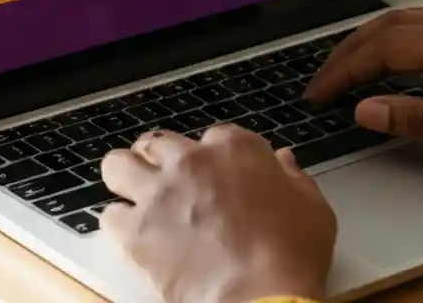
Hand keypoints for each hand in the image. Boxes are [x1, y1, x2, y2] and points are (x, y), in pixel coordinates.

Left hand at [100, 126, 335, 302]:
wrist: (261, 298)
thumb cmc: (292, 255)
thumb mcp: (313, 208)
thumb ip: (293, 178)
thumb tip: (284, 163)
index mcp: (235, 148)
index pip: (215, 136)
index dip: (215, 159)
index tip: (219, 176)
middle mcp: (191, 160)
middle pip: (158, 143)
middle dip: (162, 160)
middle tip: (170, 183)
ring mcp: (158, 193)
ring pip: (118, 165)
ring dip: (126, 178)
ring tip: (136, 196)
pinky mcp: (136, 230)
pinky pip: (109, 215)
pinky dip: (120, 224)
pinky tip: (135, 235)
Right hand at [305, 8, 422, 176]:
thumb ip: (418, 117)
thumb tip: (365, 109)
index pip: (383, 49)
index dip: (345, 70)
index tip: (319, 93)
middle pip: (390, 26)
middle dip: (349, 50)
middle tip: (321, 79)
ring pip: (410, 21)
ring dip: (372, 39)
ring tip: (348, 63)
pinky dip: (399, 37)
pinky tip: (398, 54)